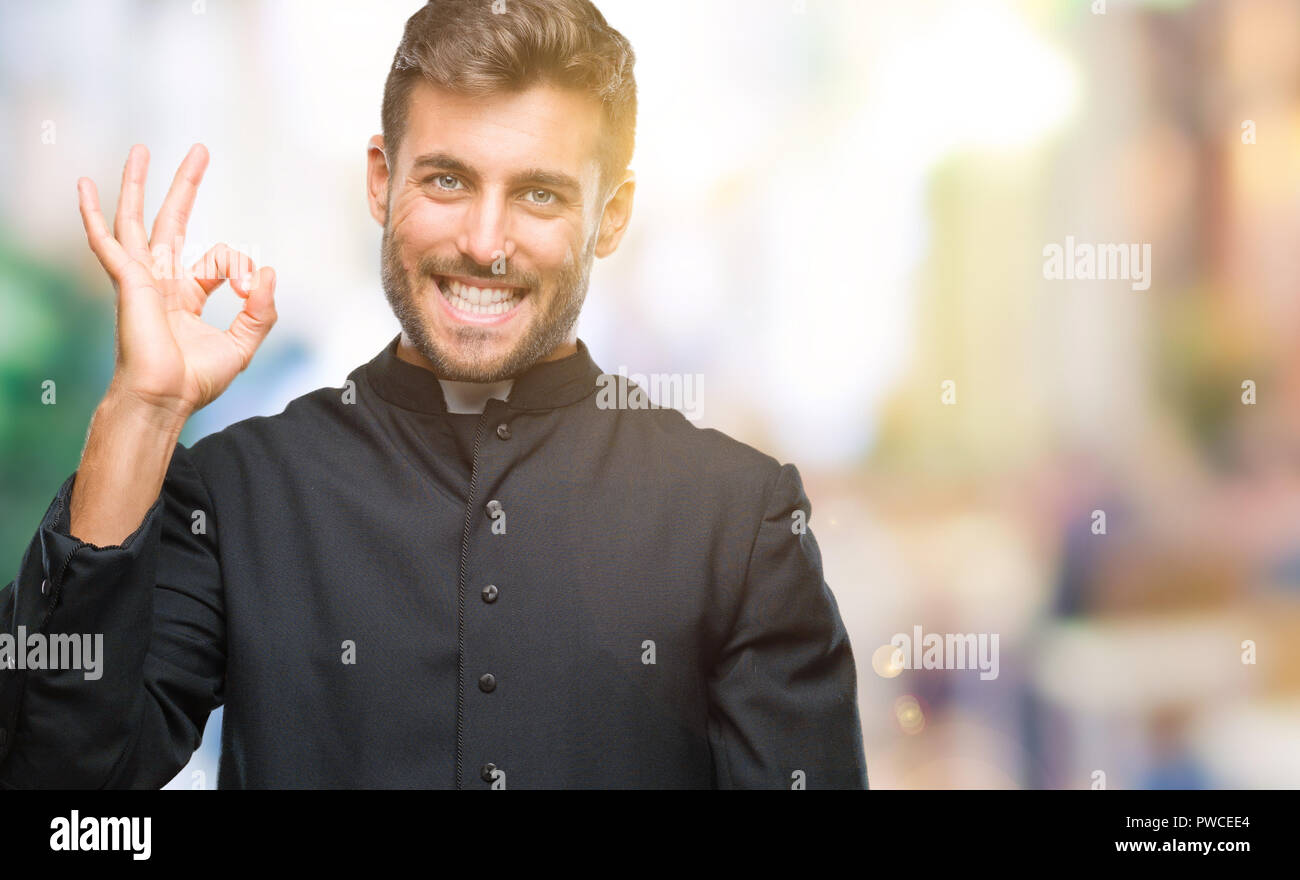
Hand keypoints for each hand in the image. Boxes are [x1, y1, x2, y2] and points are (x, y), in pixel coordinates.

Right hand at [77, 143, 276, 420]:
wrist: (166, 398)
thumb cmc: (195, 379)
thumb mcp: (243, 343)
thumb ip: (262, 310)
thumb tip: (268, 271)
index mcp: (185, 294)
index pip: (220, 260)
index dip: (242, 271)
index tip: (250, 292)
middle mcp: (160, 280)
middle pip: (172, 219)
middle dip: (185, 185)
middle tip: (200, 151)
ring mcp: (140, 278)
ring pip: (136, 219)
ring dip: (139, 184)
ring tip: (141, 149)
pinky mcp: (128, 281)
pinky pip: (107, 240)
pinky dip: (93, 213)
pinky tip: (84, 185)